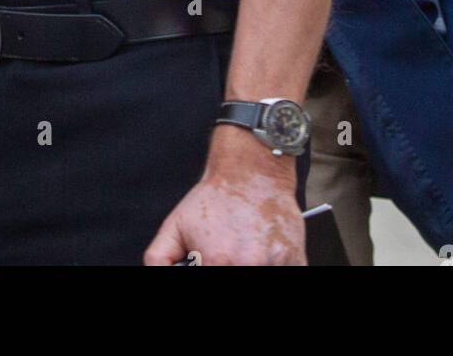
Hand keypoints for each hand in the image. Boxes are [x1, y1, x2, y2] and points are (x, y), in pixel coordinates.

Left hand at [143, 133, 304, 265]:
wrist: (252, 170)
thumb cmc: (216, 198)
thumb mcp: (175, 225)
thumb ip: (159, 259)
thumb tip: (156, 273)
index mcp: (216, 261)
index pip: (210, 283)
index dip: (206, 272)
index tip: (209, 264)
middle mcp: (248, 265)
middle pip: (241, 280)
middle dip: (229, 268)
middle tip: (227, 257)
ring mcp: (276, 263)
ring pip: (265, 277)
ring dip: (254, 268)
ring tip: (245, 253)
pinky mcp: (297, 260)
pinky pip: (291, 275)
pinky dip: (275, 267)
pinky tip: (265, 256)